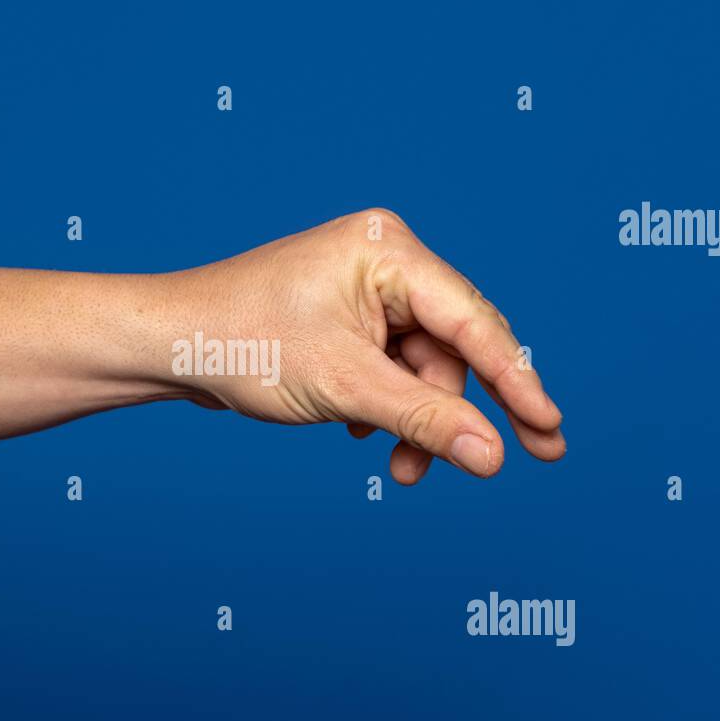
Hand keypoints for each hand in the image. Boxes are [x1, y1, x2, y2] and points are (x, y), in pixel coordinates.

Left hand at [163, 209, 565, 483]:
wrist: (169, 344)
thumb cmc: (244, 343)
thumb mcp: (346, 388)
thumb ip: (426, 420)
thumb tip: (494, 457)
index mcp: (390, 252)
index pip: (474, 322)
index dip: (517, 381)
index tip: (550, 430)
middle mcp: (384, 260)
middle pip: (453, 347)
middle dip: (456, 412)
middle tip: (499, 466)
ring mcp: (364, 289)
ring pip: (422, 367)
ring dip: (415, 420)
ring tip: (399, 468)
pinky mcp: (346, 317)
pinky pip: (391, 366)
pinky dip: (386, 406)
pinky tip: (359, 432)